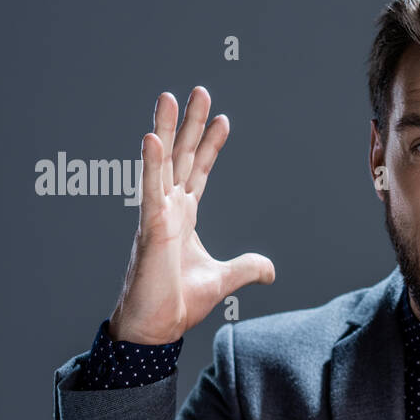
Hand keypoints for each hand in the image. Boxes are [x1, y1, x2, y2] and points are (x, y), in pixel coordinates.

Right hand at [108, 87, 275, 343]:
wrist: (155, 329)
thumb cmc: (177, 303)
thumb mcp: (223, 281)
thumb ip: (246, 268)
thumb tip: (270, 269)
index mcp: (182, 217)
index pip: (199, 171)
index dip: (211, 146)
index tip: (223, 119)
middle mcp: (168, 210)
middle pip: (181, 157)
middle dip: (191, 124)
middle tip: (199, 91)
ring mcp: (156, 216)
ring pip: (162, 163)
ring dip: (166, 129)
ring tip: (169, 97)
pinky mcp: (149, 229)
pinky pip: (150, 190)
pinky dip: (151, 163)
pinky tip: (152, 137)